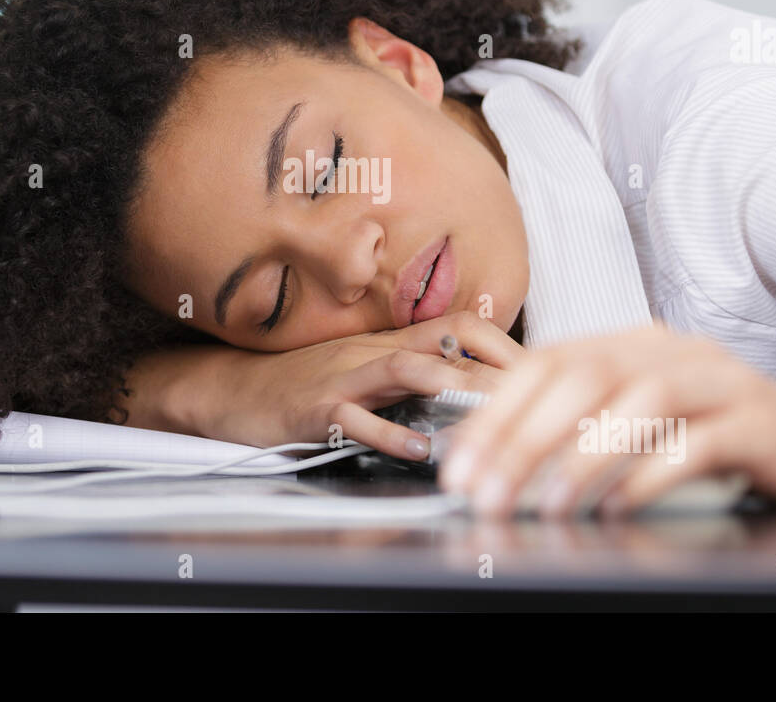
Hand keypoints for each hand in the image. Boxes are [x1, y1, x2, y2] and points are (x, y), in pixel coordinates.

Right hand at [216, 312, 523, 459]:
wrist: (233, 389)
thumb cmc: (304, 383)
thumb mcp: (363, 367)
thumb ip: (413, 371)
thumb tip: (471, 385)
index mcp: (388, 342)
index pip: (459, 327)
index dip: (504, 345)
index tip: (542, 372)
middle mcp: (372, 352)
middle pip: (444, 346)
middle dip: (494, 371)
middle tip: (537, 397)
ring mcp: (343, 378)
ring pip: (404, 370)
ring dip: (448, 387)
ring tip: (484, 412)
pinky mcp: (314, 409)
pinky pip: (354, 418)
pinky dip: (387, 432)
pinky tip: (415, 448)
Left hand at [437, 323, 775, 515]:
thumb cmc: (718, 436)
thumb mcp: (639, 423)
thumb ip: (578, 429)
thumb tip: (495, 463)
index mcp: (630, 344)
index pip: (544, 364)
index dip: (495, 414)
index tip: (462, 466)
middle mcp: (669, 351)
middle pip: (582, 379)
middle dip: (523, 439)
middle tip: (490, 492)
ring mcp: (717, 380)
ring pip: (638, 402)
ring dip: (584, 458)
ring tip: (550, 504)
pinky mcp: (758, 420)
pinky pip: (697, 441)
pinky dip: (651, 474)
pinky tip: (621, 505)